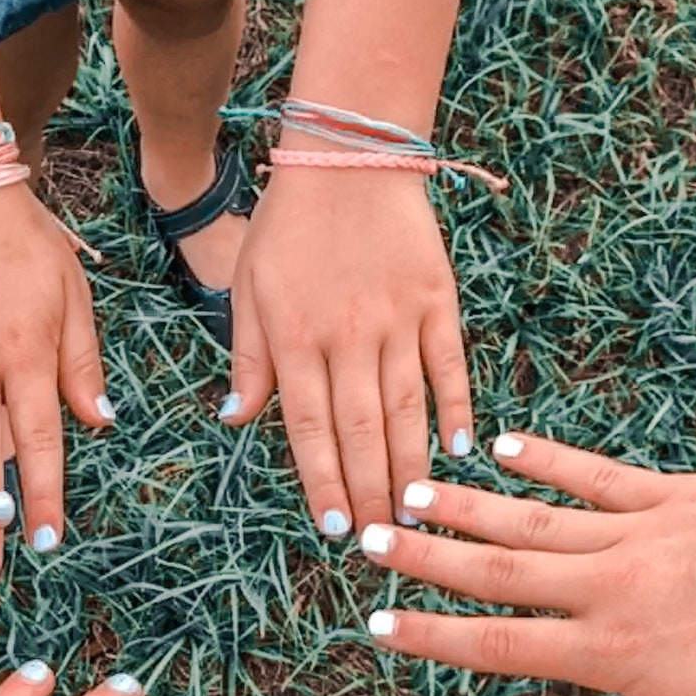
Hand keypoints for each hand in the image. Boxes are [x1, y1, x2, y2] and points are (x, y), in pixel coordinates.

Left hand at [225, 168, 471, 535]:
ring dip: (410, 468)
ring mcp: (397, 321)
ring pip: (406, 411)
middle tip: (381, 540)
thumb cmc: (289, 227)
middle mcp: (347, 337)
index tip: (333, 527)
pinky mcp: (437, 301)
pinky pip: (449, 367)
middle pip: (360, 432)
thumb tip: (236, 421)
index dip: (322, 482)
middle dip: (369, 494)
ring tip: (416, 513)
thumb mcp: (248, 289)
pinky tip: (459, 451)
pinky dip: (456, 409)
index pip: (307, 429)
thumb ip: (247, 359)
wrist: (350, 155)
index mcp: (295, 339)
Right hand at [362, 432, 695, 695]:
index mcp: (612, 652)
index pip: (499, 643)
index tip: (379, 625)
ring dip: (467, 507)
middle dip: (426, 559)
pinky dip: (546, 459)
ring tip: (411, 493)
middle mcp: (610, 586)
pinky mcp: (676, 495)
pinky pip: (596, 475)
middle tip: (368, 540)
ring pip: (533, 519)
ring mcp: (641, 533)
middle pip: (498, 571)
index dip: (433, 636)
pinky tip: (502, 446)